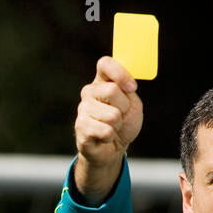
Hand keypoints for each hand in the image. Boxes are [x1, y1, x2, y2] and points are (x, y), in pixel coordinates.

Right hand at [73, 56, 143, 203]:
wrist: (113, 148)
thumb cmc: (123, 123)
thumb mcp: (132, 103)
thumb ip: (128, 90)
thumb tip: (128, 84)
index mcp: (102, 81)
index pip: (105, 64)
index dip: (120, 73)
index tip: (132, 88)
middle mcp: (89, 92)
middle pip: (112, 90)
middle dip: (124, 107)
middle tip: (121, 115)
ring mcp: (83, 110)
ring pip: (112, 114)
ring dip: (118, 125)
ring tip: (112, 127)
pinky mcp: (80, 128)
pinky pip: (105, 130)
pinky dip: (111, 136)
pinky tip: (105, 137)